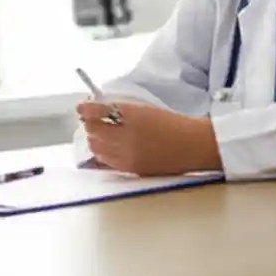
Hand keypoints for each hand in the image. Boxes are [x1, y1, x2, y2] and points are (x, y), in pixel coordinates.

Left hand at [76, 101, 221, 175]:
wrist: (194, 145)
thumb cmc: (172, 123)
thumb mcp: (145, 109)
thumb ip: (121, 110)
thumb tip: (97, 110)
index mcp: (132, 115)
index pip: (97, 111)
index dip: (85, 109)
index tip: (82, 107)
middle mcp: (127, 135)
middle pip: (92, 130)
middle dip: (90, 124)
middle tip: (93, 120)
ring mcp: (128, 154)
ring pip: (96, 147)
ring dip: (95, 139)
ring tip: (102, 135)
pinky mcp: (132, 168)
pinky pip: (106, 161)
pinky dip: (103, 153)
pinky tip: (109, 148)